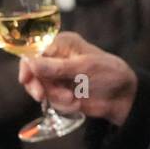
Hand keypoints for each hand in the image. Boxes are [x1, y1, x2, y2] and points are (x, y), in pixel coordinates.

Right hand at [18, 31, 137, 126]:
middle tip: (42, 96)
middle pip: (32, 71)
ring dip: (56, 97)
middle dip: (39, 86)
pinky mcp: (60, 92)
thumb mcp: (85, 68)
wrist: (123, 97)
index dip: (28, 65)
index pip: (35, 50)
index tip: (26, 79)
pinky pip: (50, 100)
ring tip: (74, 99)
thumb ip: (57, 67)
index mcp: (62, 43)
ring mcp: (57, 76)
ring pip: (41, 88)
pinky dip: (62, 104)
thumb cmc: (109, 74)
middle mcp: (56, 58)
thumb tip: (31, 62)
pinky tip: (77, 104)